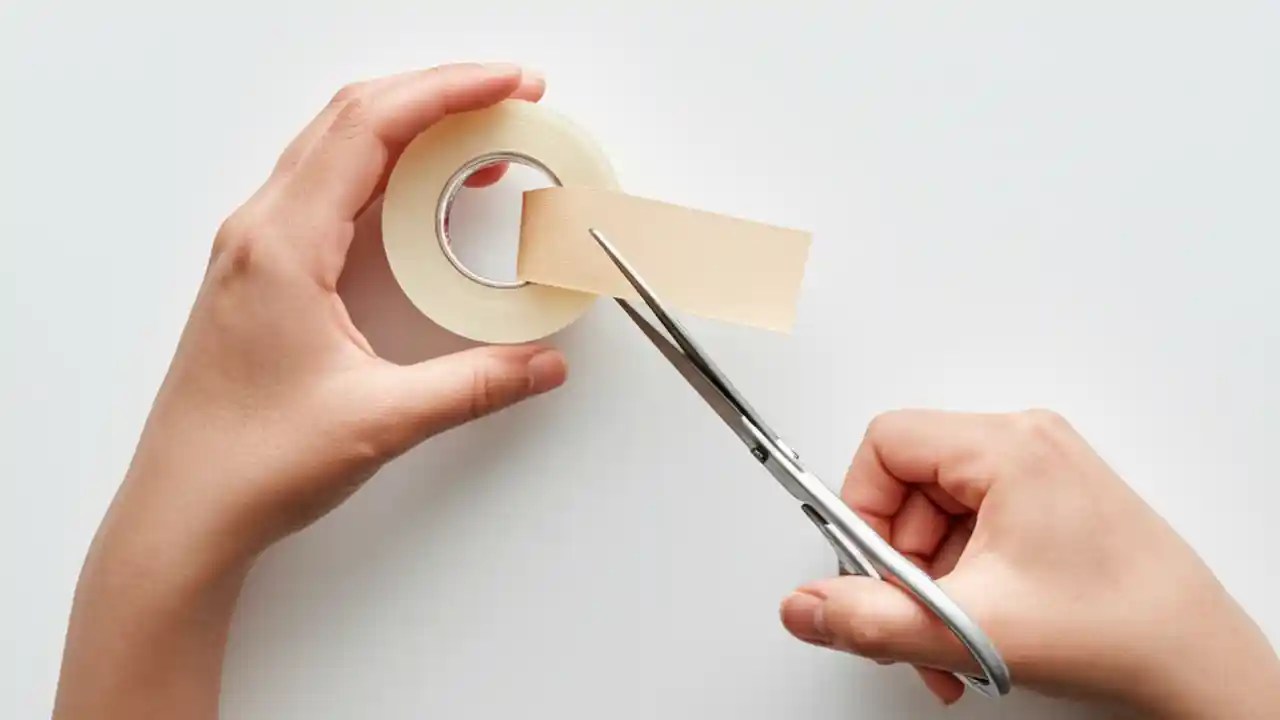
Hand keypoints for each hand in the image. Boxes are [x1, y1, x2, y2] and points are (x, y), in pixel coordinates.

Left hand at [55, 63, 563, 719]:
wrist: (184, 510)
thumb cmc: (251, 462)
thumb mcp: (382, 419)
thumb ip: (476, 384)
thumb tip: (542, 363)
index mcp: (283, 245)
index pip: (371, 128)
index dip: (448, 91)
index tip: (510, 85)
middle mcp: (260, 231)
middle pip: (352, 117)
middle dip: (436, 93)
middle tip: (508, 97)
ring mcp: (255, 248)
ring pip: (335, 147)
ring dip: (409, 127)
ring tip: (479, 135)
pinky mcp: (262, 272)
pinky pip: (326, 188)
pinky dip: (383, 169)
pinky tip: (422, 193)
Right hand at [780, 410, 1279, 717]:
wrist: (1197, 666)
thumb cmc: (1117, 629)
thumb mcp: (967, 628)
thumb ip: (867, 618)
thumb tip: (803, 605)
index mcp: (1008, 449)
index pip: (887, 444)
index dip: (861, 509)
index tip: (869, 567)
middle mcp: (1027, 445)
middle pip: (909, 482)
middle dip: (899, 562)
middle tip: (912, 612)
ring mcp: (1043, 473)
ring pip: (938, 514)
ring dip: (929, 582)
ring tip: (951, 637)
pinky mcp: (1052, 503)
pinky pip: (974, 528)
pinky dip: (961, 580)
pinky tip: (975, 627)